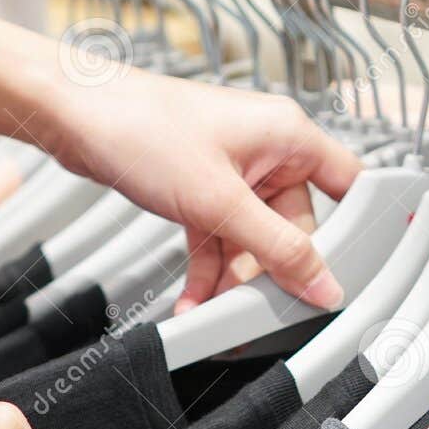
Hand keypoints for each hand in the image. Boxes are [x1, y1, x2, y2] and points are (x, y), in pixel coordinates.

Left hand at [37, 67, 362, 313]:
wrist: (74, 117)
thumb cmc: (142, 128)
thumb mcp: (219, 203)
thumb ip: (277, 250)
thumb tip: (322, 286)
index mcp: (289, 136)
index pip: (348, 186)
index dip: (355, 231)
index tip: (345, 275)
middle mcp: (267, 151)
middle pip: (294, 227)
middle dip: (270, 271)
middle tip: (257, 309)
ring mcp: (234, 170)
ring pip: (253, 239)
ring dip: (233, 278)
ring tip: (213, 310)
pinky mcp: (202, 187)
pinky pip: (220, 237)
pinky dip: (209, 269)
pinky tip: (194, 299)